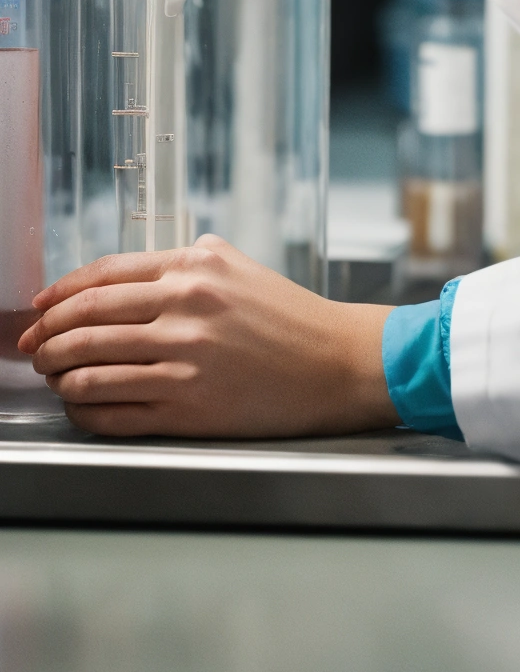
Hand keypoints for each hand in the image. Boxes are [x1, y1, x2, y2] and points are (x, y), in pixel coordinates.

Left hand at [18, 235, 397, 439]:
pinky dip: (83, 409)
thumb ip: (190, 260)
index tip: (40, 307)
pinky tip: (80, 404)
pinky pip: (111, 410)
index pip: (104, 276)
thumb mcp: (241, 266)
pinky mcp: (185, 407)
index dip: (60, 293)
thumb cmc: (292, 317)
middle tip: (32, 344)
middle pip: (85, 322)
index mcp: (195, 269)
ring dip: (58, 374)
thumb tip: (137, 272)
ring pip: (88, 369)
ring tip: (51, 375)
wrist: (335, 364)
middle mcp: (184, 310)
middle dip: (46, 335)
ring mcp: (182, 361)